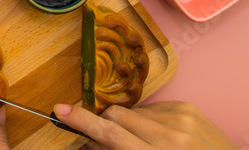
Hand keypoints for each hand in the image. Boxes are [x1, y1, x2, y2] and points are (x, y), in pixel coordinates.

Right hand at [53, 102, 235, 148]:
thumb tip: (91, 141)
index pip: (110, 133)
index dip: (82, 121)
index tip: (61, 110)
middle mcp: (170, 135)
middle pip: (117, 115)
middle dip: (105, 123)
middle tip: (105, 136)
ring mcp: (181, 117)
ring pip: (133, 111)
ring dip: (130, 124)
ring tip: (147, 143)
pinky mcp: (188, 106)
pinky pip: (152, 107)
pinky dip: (149, 120)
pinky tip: (162, 135)